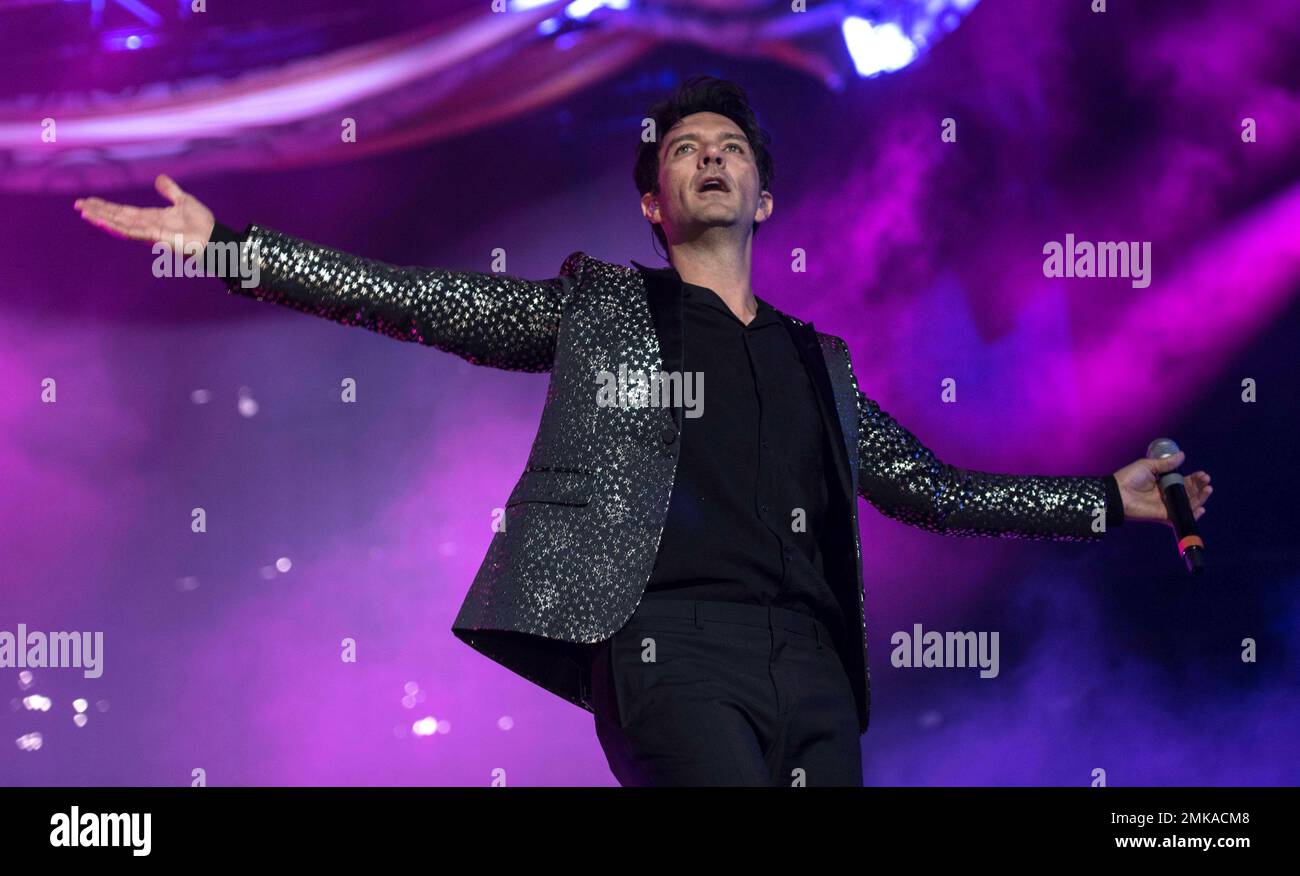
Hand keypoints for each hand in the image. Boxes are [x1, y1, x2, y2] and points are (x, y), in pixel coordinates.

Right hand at [74, 174, 213, 250]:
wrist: (214, 237)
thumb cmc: (203, 223)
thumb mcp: (183, 201)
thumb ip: (170, 191)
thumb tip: (159, 178)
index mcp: (152, 217)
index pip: (124, 211)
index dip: (107, 206)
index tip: (90, 201)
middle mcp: (147, 225)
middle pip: (117, 217)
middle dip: (98, 211)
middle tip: (78, 205)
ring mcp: (149, 232)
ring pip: (120, 224)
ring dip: (101, 218)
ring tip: (83, 212)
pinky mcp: (154, 237)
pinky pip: (131, 231)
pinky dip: (116, 226)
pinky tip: (102, 222)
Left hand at [1113, 451, 1212, 525]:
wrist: (1117, 492)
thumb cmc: (1129, 478)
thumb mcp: (1148, 466)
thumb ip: (1165, 463)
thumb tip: (1182, 455)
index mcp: (1163, 482)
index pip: (1184, 481)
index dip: (1195, 478)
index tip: (1203, 474)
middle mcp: (1166, 495)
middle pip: (1188, 492)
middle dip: (1200, 487)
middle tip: (1206, 480)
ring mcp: (1166, 506)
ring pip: (1188, 504)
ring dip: (1200, 497)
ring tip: (1208, 489)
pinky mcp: (1163, 516)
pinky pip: (1180, 517)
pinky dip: (1192, 514)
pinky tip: (1201, 508)